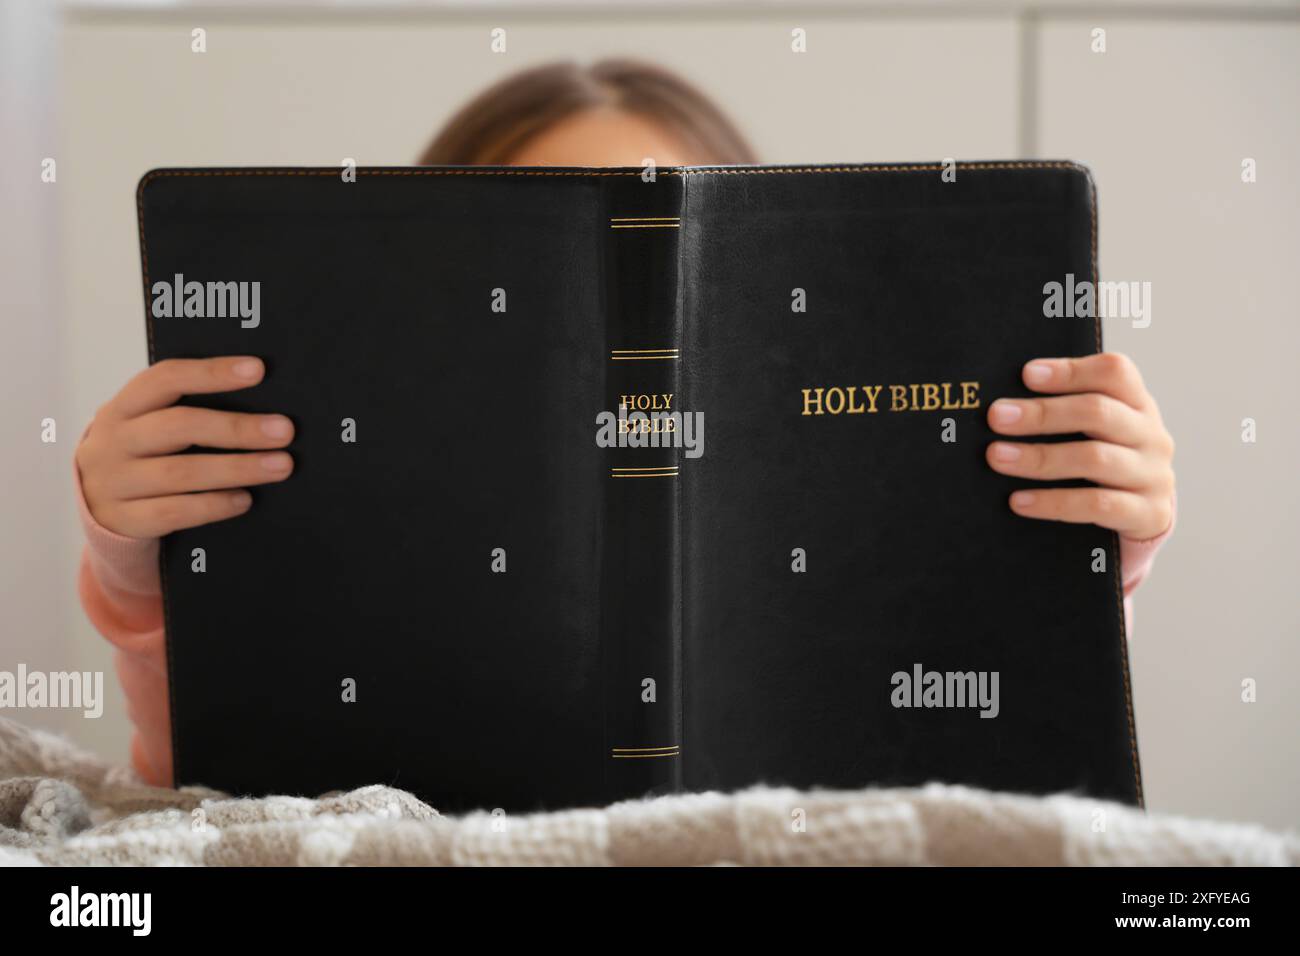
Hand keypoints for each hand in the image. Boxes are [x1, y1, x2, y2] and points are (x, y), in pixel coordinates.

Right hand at [76, 357, 294, 537]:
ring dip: (237, 468)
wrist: (97, 510)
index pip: (166, 378)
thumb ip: (188, 412)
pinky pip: (174, 511)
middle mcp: (114, 440)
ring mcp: (114, 481)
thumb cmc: (143, 456)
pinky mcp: (123, 519)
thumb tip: (260, 409)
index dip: (211, 372)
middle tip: (284, 430)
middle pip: (179, 426)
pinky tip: (244, 499)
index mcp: (124, 407)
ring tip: (280, 466)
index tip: (257, 369)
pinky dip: (214, 505)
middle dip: (237, 428)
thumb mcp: (150, 427)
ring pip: (180, 473)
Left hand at [985, 353, 1174, 540]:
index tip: (1027, 374)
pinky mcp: (1149, 513)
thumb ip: (1063, 411)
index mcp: (1137, 403)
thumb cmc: (1103, 459)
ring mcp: (1153, 475)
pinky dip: (1053, 502)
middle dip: (1042, 414)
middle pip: (1098, 412)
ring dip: (1039, 457)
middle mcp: (1151, 435)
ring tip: (997, 457)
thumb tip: (1004, 406)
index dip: (1070, 371)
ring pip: (1094, 459)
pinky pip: (1096, 505)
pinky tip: (1019, 500)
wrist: (1144, 515)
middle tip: (997, 417)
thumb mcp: (1095, 431)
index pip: (1113, 372)